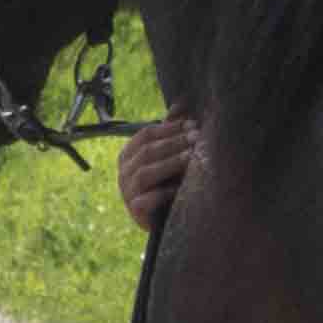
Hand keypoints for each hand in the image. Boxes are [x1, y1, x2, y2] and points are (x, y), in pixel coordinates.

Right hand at [111, 111, 199, 230]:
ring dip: (170, 164)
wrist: (163, 218)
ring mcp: (127, 191)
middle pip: (147, 151)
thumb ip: (170, 133)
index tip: (193, 125)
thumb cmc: (165, 182)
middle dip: (174, 143)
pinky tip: (178, 189)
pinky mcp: (135, 210)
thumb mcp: (167, 156)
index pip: (145, 135)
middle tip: (198, 138)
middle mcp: (124, 171)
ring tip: (192, 158)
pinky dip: (162, 194)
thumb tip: (181, 104)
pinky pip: (146, 200)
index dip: (170, 128)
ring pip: (146, 173)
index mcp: (129, 154)